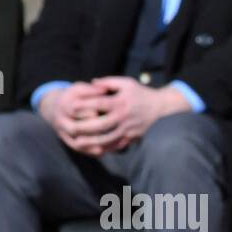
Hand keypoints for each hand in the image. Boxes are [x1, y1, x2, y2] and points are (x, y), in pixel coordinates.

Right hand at [37, 82, 113, 154]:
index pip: (76, 109)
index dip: (91, 111)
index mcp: (64, 103)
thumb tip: (105, 89)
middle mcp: (61, 118)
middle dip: (93, 130)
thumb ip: (92, 89)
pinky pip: (77, 148)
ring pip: (76, 141)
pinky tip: (102, 152)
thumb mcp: (81, 89)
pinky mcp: (66, 139)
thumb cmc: (76, 96)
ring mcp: (62, 131)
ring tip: (109, 145)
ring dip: (92, 144)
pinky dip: (89, 151)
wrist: (55, 106)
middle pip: (75, 128)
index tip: (106, 112)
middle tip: (110, 130)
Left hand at [60, 77, 191, 154]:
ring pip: (107, 138)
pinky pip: (117, 145)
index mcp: (120, 102)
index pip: (98, 104)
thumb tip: (92, 83)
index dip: (83, 105)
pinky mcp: (132, 137)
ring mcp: (128, 129)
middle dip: (84, 127)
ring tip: (78, 142)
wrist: (162, 108)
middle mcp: (123, 117)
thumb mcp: (127, 83)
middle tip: (69, 129)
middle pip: (100, 124)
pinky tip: (94, 149)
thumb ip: (108, 82)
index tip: (70, 107)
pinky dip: (105, 148)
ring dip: (92, 142)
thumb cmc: (142, 94)